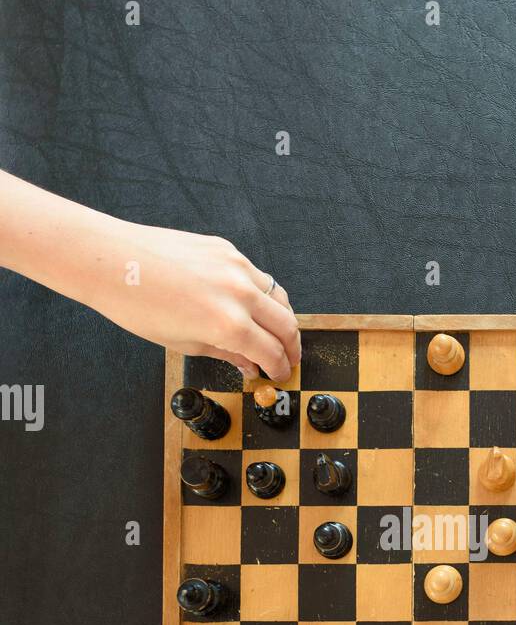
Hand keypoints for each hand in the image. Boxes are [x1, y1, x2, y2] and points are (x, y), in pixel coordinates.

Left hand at [89, 222, 299, 379]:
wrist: (114, 262)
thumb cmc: (137, 303)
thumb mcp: (184, 343)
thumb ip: (225, 353)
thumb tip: (248, 363)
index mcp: (228, 324)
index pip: (272, 352)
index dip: (279, 368)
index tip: (278, 375)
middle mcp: (239, 293)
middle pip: (287, 325)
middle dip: (291, 347)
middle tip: (289, 359)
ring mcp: (236, 267)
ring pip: (279, 297)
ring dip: (283, 319)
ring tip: (277, 334)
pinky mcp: (227, 249)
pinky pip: (258, 276)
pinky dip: (262, 294)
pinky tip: (251, 306)